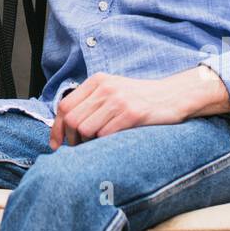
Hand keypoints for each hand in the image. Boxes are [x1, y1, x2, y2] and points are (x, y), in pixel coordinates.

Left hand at [49, 73, 189, 149]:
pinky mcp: (133, 114)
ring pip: (86, 129)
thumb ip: (91, 101)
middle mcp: (105, 88)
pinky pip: (106, 135)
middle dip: (72, 140)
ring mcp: (119, 100)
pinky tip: (111, 144)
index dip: (57, 129)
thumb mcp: (113, 90)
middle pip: (73, 120)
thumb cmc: (141, 98)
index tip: (56, 144)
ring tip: (97, 146)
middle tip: (78, 149)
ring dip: (88, 144)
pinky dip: (104, 144)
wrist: (173, 96)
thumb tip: (66, 125)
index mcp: (97, 81)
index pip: (64, 106)